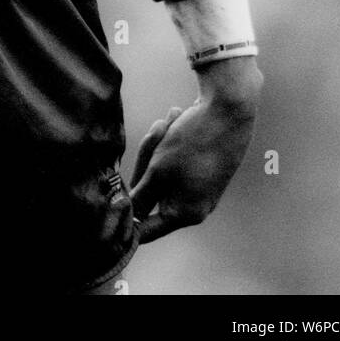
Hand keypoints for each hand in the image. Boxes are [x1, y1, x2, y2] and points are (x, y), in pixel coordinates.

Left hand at [130, 58, 261, 243]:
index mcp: (184, 213)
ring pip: (157, 168)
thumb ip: (141, 198)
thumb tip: (126, 218)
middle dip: (146, 160)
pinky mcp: (199, 164)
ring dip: (156, 144)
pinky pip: (170, 155)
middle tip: (156, 135)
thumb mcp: (158, 172)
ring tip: (168, 124)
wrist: (227, 111)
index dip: (126, 219)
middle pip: (149, 190)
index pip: (146, 229)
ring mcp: (197, 184)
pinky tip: (176, 119)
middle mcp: (194, 204)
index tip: (112, 204)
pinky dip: (168, 138)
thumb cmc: (192, 145)